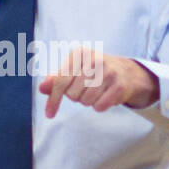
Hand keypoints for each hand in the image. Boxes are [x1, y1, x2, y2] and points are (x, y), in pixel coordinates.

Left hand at [39, 48, 158, 117]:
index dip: (53, 100)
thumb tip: (42, 88)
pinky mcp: (120, 85)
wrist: (126, 72)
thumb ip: (56, 79)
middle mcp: (95, 59)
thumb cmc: (93, 72)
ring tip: (96, 92)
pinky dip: (99, 106)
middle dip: (76, 97)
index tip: (49, 114)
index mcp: (80, 53)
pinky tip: (105, 96)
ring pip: (85, 101)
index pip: (60, 81)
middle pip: (72, 94)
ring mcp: (109, 71)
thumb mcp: (74, 70)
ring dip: (88, 101)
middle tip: (86, 90)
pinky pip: (99, 106)